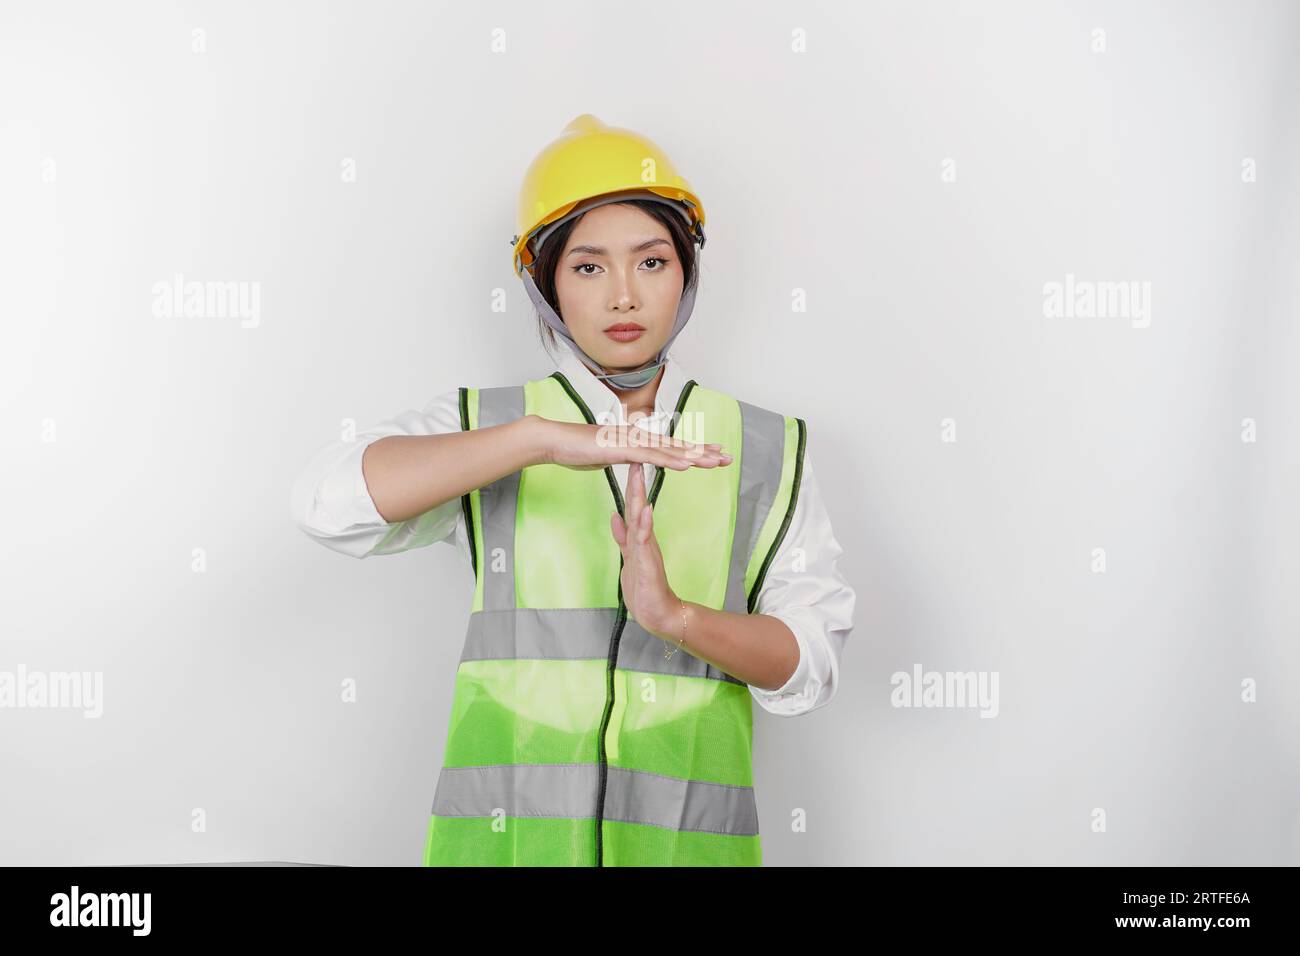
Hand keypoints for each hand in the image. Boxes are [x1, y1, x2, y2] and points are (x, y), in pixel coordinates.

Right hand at [532, 415, 732, 471]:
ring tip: (715, 462)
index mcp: (636, 440)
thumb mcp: (607, 456)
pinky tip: (686, 465)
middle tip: (728, 456)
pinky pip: (651, 457)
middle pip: (677, 446)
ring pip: (669, 451)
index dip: (693, 450)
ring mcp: (631, 442)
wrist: (556, 441)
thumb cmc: (577, 449)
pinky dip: (670, 460)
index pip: (671, 447)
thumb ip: (622, 457)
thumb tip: (632, 460)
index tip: (714, 454)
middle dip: (703, 452)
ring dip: (693, 456)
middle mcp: (638, 437)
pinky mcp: (622, 450)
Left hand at [610, 457, 682, 640]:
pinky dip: (644, 524)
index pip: (634, 506)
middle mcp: (644, 538)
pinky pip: (644, 540)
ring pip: (641, 518)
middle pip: (638, 505)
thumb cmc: (644, 587)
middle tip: (637, 457)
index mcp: (639, 536)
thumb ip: (623, 536)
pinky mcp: (648, 561)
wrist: (658, 612)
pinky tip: (645, 509)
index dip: (631, 485)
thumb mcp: (629, 556)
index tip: (630, 462)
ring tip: (639, 475)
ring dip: (639, 496)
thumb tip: (614, 515)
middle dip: (636, 482)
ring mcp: (646, 548)